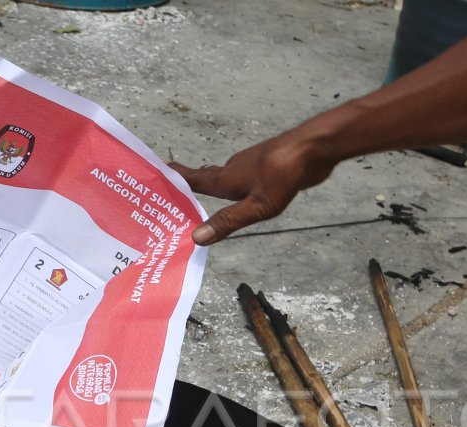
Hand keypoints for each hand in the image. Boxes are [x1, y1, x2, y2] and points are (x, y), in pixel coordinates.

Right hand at [168, 131, 336, 244]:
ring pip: (225, 176)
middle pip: (206, 177)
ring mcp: (250, 165)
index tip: (154, 173)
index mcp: (226, 179)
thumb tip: (196, 237)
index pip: (193, 178)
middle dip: (189, 184)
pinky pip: (242, 176)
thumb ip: (227, 221)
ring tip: (201, 196)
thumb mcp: (256, 207)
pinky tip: (240, 192)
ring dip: (211, 184)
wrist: (312, 148)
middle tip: (173, 191)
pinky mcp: (266, 166)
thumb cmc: (283, 176)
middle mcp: (233, 169)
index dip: (173, 177)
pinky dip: (233, 185)